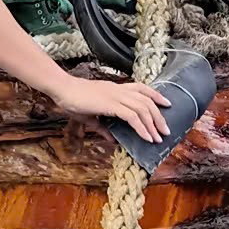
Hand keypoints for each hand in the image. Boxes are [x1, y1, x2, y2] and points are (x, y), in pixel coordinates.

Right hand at [52, 76, 170, 143]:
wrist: (62, 89)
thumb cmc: (72, 99)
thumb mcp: (90, 115)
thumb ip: (103, 127)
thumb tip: (113, 139)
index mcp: (115, 89)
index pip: (141, 88)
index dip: (156, 95)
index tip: (166, 104)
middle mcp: (119, 90)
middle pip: (146, 100)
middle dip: (158, 116)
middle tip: (165, 130)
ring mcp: (116, 96)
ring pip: (143, 108)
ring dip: (153, 124)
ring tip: (158, 138)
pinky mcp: (111, 104)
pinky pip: (132, 116)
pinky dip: (142, 128)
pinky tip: (146, 137)